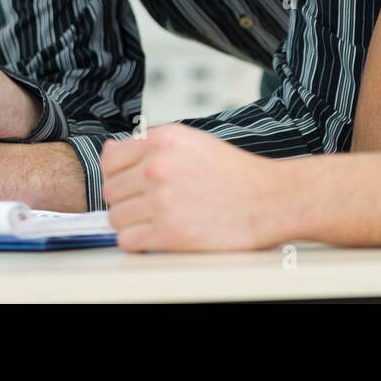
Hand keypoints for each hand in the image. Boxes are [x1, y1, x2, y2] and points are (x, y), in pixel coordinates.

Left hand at [101, 123, 285, 251]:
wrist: (270, 199)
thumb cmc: (234, 173)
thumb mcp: (191, 142)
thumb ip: (150, 145)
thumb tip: (110, 151)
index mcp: (162, 139)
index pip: (110, 159)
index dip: (118, 175)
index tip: (129, 184)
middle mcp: (157, 166)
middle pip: (111, 190)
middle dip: (126, 200)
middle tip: (149, 205)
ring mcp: (161, 200)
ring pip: (116, 217)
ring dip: (132, 222)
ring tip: (156, 220)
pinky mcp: (169, 232)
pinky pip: (127, 240)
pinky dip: (139, 241)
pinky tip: (158, 234)